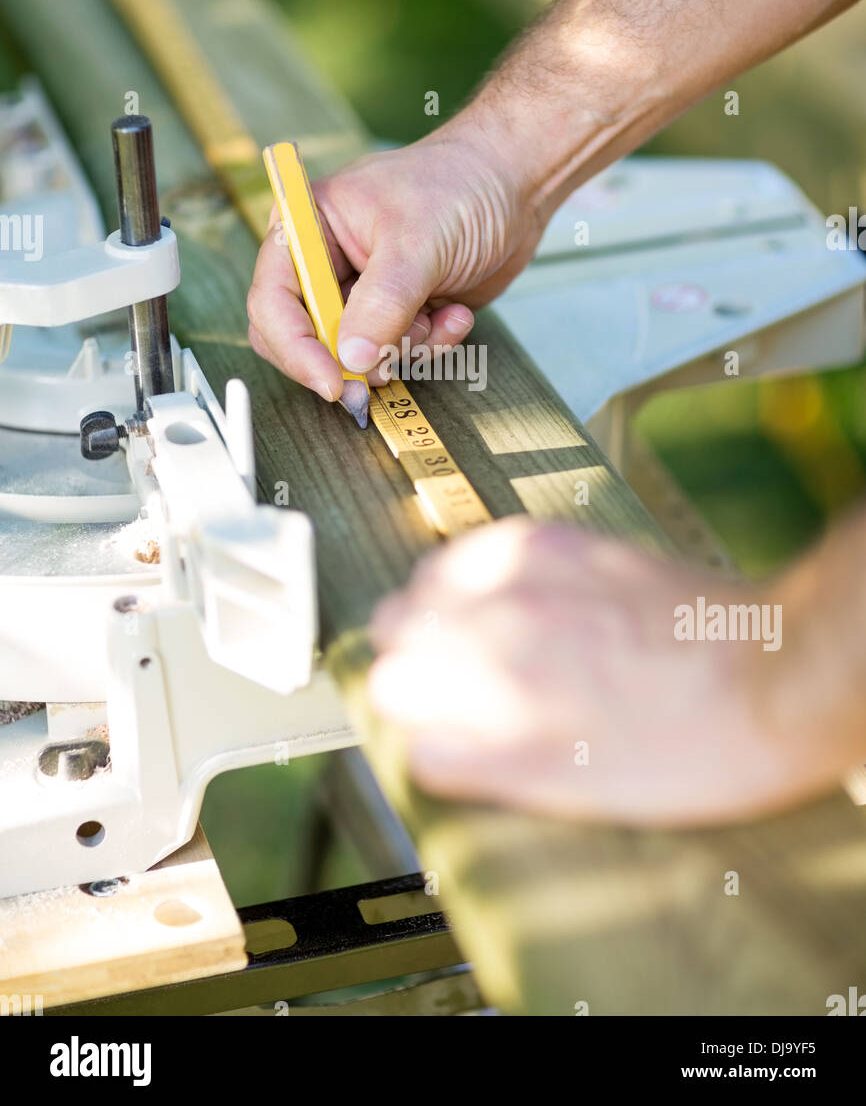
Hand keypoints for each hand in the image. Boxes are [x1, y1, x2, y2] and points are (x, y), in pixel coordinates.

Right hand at [246, 125, 544, 400]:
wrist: (515, 184)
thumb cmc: (458, 185)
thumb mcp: (417, 243)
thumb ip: (381, 304)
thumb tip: (351, 359)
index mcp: (308, 230)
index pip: (274, 300)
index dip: (295, 348)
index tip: (332, 381)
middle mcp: (328, 265)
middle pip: (304, 338)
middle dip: (347, 361)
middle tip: (381, 374)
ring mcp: (363, 293)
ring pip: (357, 355)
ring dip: (403, 348)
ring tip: (439, 315)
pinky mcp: (399, 314)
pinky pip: (399, 354)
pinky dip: (431, 344)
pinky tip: (456, 313)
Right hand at [367, 517, 860, 826]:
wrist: (775, 671)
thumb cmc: (693, 744)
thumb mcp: (578, 788)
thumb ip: (481, 764)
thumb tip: (420, 750)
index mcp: (498, 684)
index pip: (387, 686)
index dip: (405, 715)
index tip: (427, 727)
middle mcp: (502, 614)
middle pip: (395, 625)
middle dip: (410, 659)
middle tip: (451, 690)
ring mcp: (532, 569)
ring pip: (429, 579)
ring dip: (435, 611)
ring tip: (473, 643)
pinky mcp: (564, 539)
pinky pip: (481, 546)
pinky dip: (474, 570)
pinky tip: (500, 596)